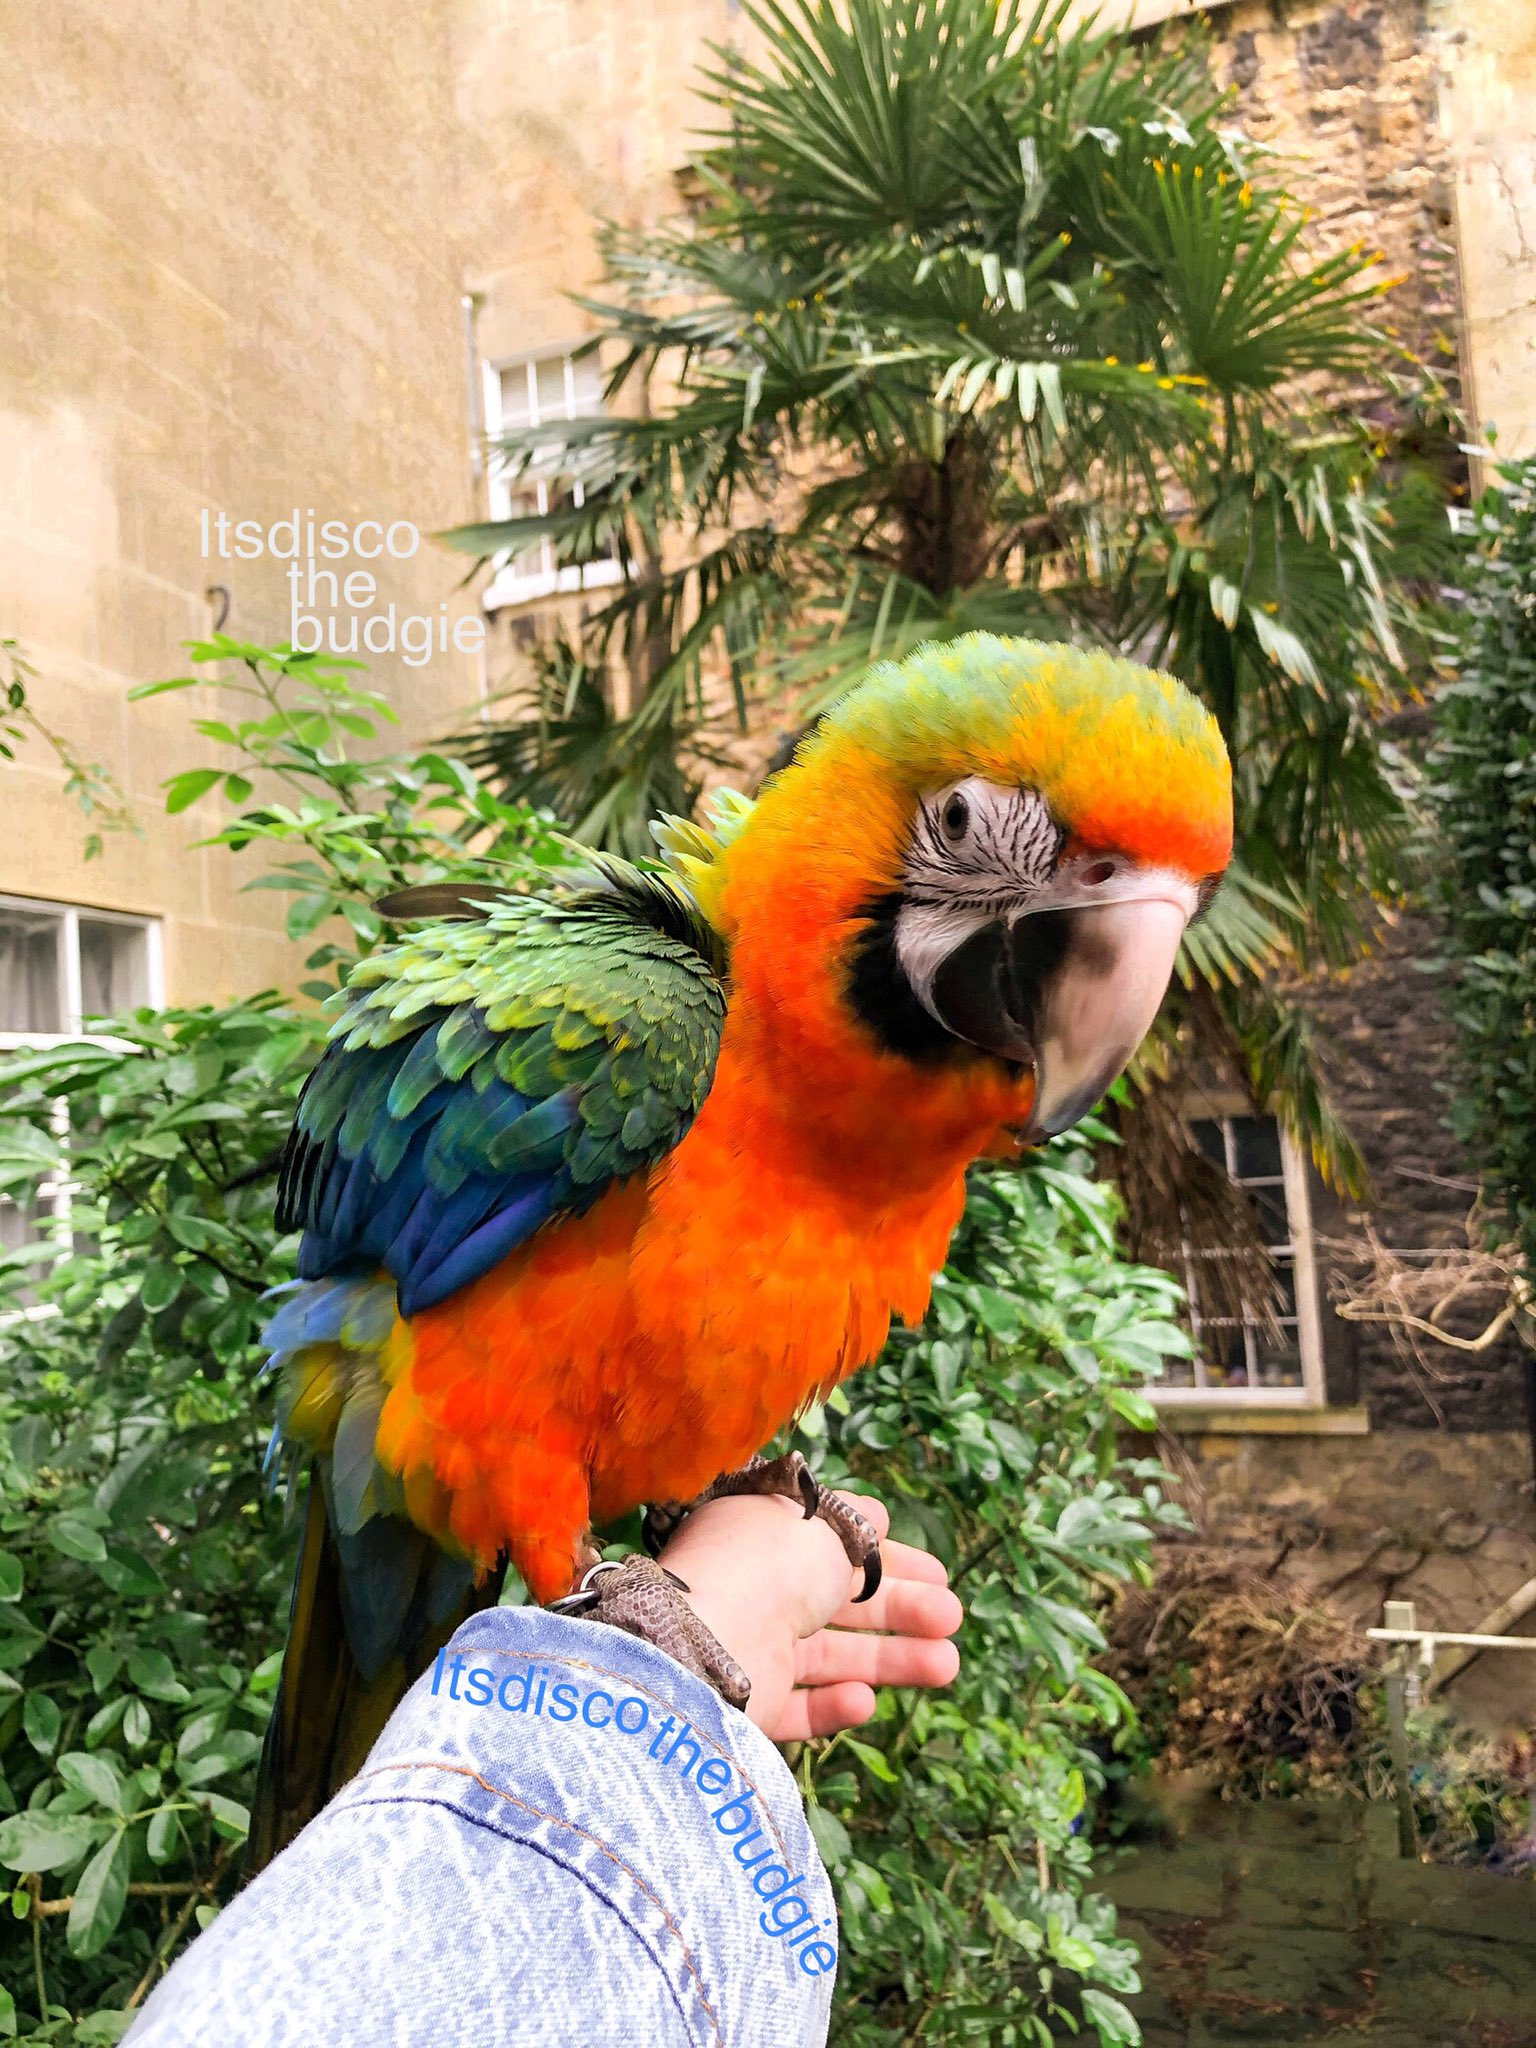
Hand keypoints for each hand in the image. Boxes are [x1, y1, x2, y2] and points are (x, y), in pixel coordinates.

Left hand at [658, 1488, 961, 1739]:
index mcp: (765, 1535)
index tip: (936, 1573)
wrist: (711, 1642)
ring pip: (830, 1656)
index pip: (833, 1547)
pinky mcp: (749, 1704)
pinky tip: (866, 1700)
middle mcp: (755, 1588)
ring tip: (947, 1666)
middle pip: (839, 1603)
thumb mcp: (824, 1526)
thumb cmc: (771, 1566)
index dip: (887, 1559)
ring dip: (889, 1659)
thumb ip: (854, 1527)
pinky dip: (835, 1704)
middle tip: (952, 1618)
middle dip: (902, 1609)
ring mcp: (751, 1648)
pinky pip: (799, 1706)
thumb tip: (877, 1518)